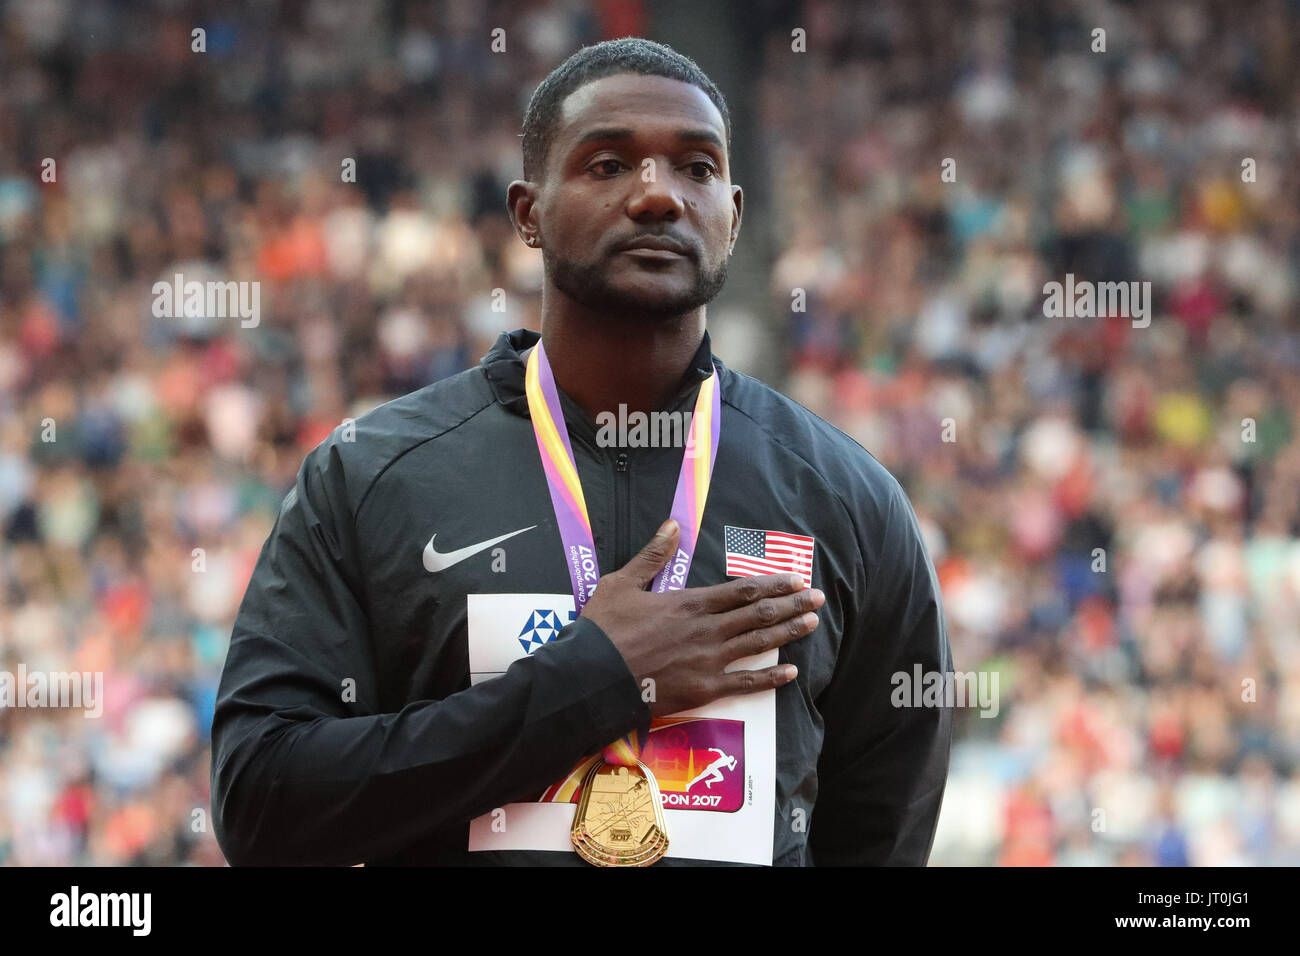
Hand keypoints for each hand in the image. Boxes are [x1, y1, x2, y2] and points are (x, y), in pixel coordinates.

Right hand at [580, 519, 823, 716]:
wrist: (590, 677)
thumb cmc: (603, 630)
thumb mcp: (622, 583)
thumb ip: (652, 555)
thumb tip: (671, 524)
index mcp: (689, 603)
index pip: (742, 590)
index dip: (772, 584)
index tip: (795, 579)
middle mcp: (707, 630)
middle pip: (758, 614)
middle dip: (791, 605)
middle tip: (817, 598)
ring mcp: (708, 661)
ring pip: (758, 644)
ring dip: (788, 633)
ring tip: (811, 623)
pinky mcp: (704, 690)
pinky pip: (745, 683)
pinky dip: (771, 678)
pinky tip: (792, 673)